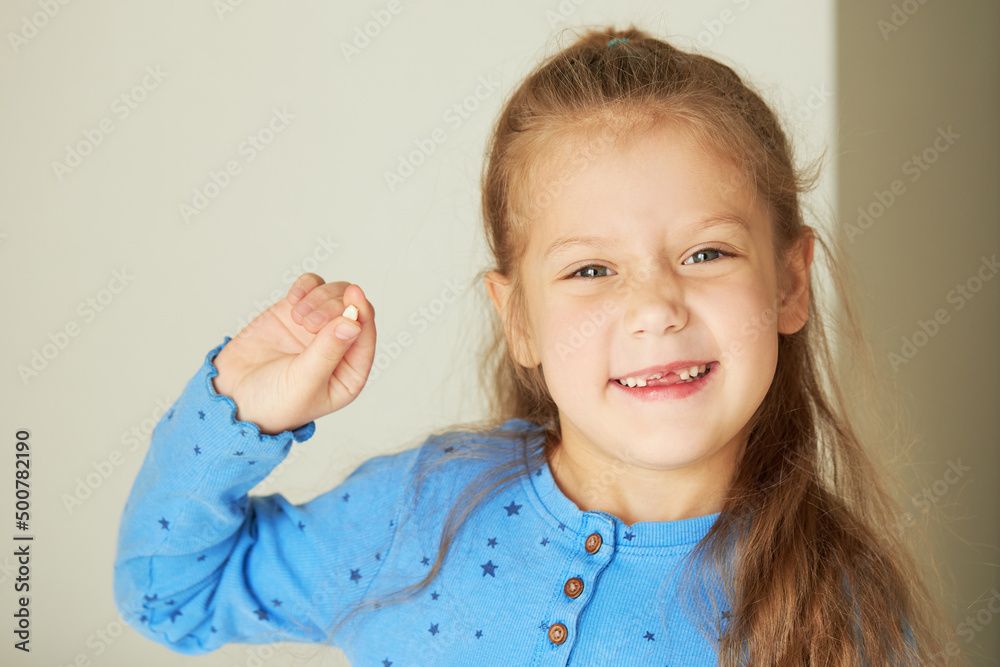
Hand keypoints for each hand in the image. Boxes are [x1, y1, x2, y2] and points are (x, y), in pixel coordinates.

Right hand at [210, 276, 375, 434]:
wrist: (231, 397)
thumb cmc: (271, 403)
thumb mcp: (304, 382)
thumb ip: (328, 351)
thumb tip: (353, 322)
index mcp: (349, 372)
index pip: (366, 336)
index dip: (363, 313)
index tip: (353, 297)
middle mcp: (337, 347)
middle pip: (351, 309)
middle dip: (332, 308)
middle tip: (307, 324)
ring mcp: (316, 328)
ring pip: (333, 294)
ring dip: (318, 298)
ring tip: (296, 318)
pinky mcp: (294, 313)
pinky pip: (311, 287)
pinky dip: (306, 287)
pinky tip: (293, 299)